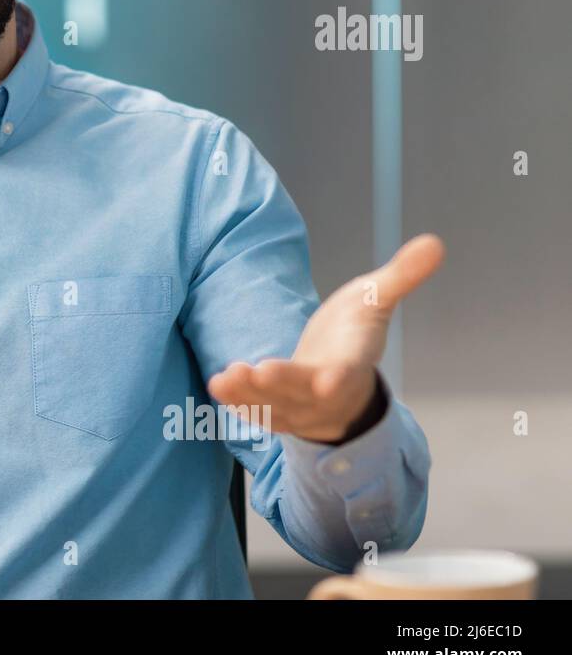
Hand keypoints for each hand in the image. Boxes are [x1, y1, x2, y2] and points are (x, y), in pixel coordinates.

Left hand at [207, 233, 444, 442]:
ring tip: (227, 378)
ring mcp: (298, 407)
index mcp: (352, 364)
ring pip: (274, 407)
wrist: (336, 377)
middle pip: (304, 393)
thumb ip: (400, 276)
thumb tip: (436, 242)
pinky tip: (218, 384)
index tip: (330, 381)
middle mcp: (325, 393)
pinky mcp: (275, 411)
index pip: (348, 374)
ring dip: (251, 395)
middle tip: (261, 370)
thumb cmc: (354, 334)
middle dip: (283, 384)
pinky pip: (255, 412)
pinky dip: (237, 402)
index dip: (339, 378)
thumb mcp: (375, 301)